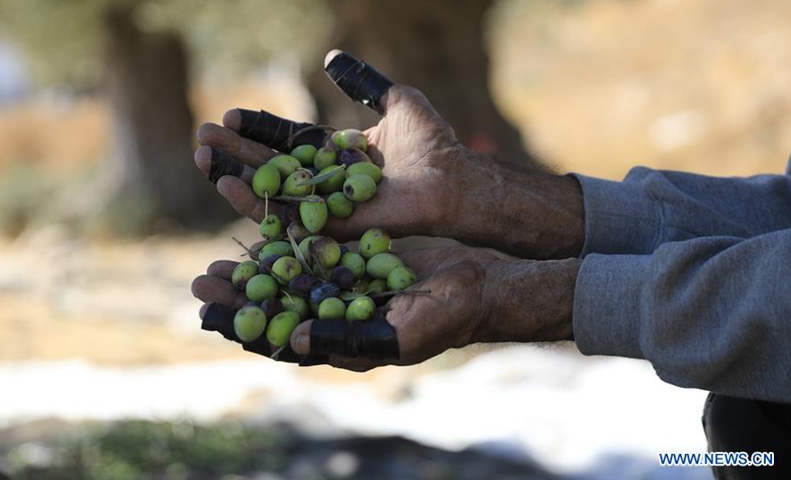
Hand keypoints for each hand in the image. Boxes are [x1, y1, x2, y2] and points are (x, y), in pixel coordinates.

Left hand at [191, 246, 580, 370]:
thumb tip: (293, 339)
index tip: (206, 310)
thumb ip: (348, 339)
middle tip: (201, 275)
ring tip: (221, 247)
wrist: (480, 283)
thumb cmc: (445, 318)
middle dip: (237, 290)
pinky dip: (289, 225)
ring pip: (289, 267)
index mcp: (338, 340)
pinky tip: (265, 210)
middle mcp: (334, 311)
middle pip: (274, 301)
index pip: (278, 335)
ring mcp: (344, 280)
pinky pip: (314, 237)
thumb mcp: (399, 335)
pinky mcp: (356, 251)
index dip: (241, 324)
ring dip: (256, 257)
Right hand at [193, 50, 585, 257]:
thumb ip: (363, 82)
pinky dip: (254, 201)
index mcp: (339, 157)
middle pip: (271, 167)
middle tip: (202, 136)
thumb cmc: (432, 145)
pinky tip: (225, 183)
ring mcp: (326, 208)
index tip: (232, 114)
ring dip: (233, 174)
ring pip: (270, 192)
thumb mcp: (397, 100)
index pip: (290, 141)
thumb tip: (331, 60)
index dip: (261, 129)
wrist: (452, 181)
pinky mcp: (328, 229)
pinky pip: (284, 216)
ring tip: (202, 155)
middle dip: (236, 152)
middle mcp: (327, 184)